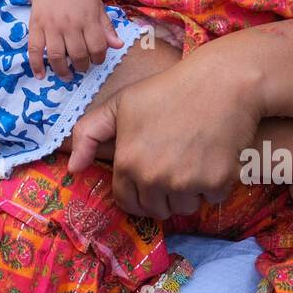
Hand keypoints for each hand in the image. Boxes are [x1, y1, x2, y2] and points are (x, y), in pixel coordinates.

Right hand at [27, 0, 122, 79]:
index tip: (96, 60)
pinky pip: (34, 49)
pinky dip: (36, 65)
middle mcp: (69, 23)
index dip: (99, 58)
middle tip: (81, 67)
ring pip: (56, 56)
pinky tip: (41, 75)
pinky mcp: (35, 26)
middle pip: (78, 54)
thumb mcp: (97, 7)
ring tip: (66, 76)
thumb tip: (118, 46)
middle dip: (82, 66)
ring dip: (62, 71)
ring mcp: (51, 26)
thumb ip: (107, 28)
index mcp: (88, 18)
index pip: (98, 46)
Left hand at [69, 57, 258, 217]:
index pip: (127, 202)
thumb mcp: (120, 105)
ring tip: (191, 159)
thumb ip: (88, 133)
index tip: (147, 179)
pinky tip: (212, 156)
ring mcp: (186, 183)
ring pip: (184, 207)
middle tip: (172, 165)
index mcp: (128, 163)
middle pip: (156, 209)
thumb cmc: (166, 91)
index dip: (136, 193)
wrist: (219, 83)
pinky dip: (214, 184)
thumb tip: (73, 169)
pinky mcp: (217, 182)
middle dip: (161, 194)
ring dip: (188, 192)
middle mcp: (154, 179)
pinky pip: (212, 198)